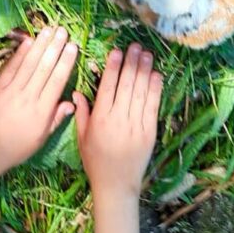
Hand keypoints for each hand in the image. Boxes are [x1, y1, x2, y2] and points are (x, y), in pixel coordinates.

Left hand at [0, 26, 77, 175]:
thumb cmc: (18, 147)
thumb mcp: (42, 138)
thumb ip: (56, 118)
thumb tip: (72, 102)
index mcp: (42, 111)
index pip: (57, 81)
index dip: (65, 62)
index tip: (73, 46)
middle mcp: (28, 97)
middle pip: (45, 68)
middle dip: (55, 47)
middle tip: (63, 30)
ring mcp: (12, 91)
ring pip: (29, 64)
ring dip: (40, 45)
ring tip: (49, 29)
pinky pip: (11, 68)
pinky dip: (20, 54)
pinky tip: (28, 41)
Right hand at [73, 44, 162, 199]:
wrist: (116, 186)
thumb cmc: (96, 162)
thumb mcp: (82, 138)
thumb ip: (82, 113)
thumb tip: (76, 91)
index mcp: (100, 119)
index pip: (107, 87)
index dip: (113, 67)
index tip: (116, 51)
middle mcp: (119, 119)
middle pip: (126, 85)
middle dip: (131, 63)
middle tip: (135, 46)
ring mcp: (136, 125)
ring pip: (140, 92)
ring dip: (144, 71)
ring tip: (146, 54)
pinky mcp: (149, 132)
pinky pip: (153, 106)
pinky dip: (155, 89)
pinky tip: (156, 75)